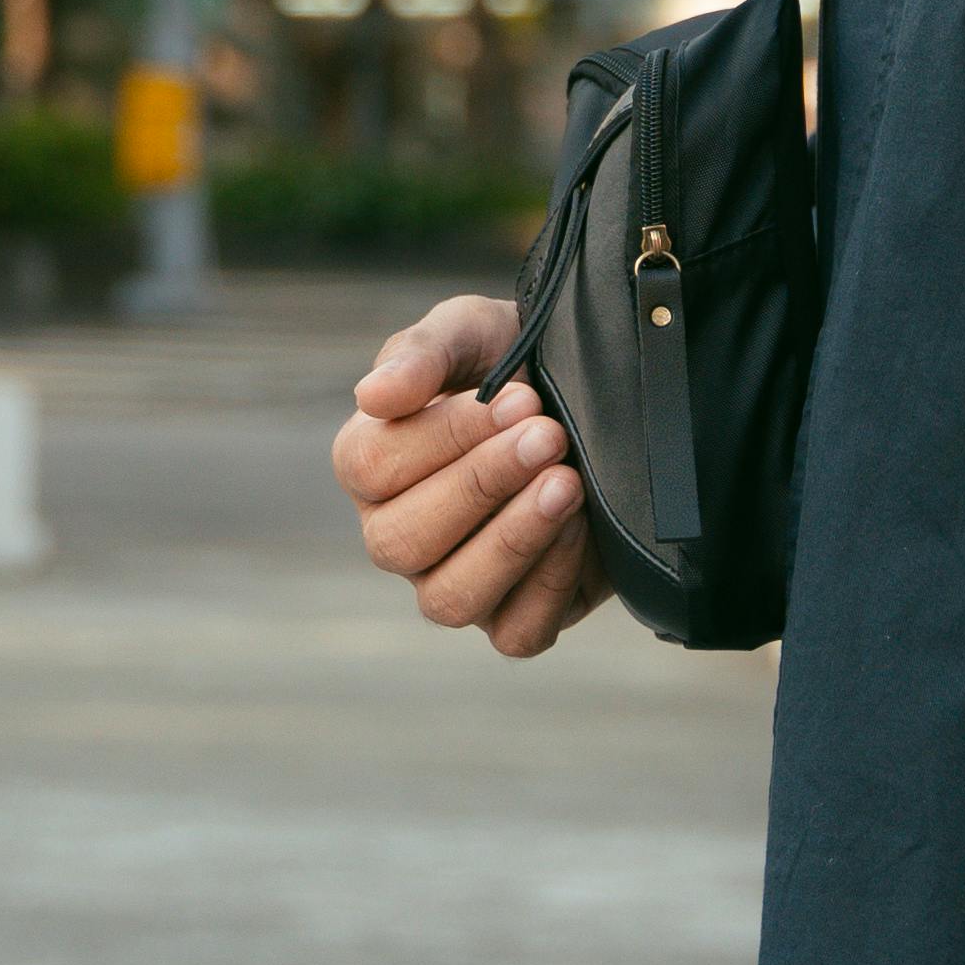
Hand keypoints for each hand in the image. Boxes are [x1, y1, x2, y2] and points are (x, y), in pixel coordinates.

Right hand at [331, 294, 601, 662]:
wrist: (595, 397)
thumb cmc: (512, 362)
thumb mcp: (470, 332)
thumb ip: (420, 354)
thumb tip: (373, 396)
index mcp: (370, 464)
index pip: (371, 469)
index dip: (443, 438)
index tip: (517, 398)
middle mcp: (399, 534)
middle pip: (403, 542)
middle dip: (482, 484)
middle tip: (548, 435)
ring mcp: (453, 582)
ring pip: (450, 600)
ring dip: (512, 542)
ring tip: (566, 484)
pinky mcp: (515, 617)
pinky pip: (517, 632)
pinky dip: (549, 583)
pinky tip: (580, 526)